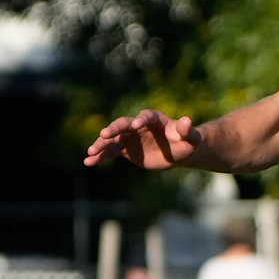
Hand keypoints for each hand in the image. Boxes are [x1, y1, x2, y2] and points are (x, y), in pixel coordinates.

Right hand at [85, 108, 201, 168]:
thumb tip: (188, 120)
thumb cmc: (186, 142)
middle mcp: (138, 125)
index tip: (135, 125)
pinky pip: (111, 152)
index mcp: (154, 118)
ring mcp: (130, 137)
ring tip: (91, 152)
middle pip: (123, 124)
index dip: (141, 120)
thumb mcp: (190, 138)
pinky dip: (100, 157)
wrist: (176, 152)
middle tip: (104, 134)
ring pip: (113, 139)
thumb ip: (187, 130)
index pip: (146, 116)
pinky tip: (88, 162)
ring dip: (102, 145)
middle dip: (114, 129)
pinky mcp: (126, 149)